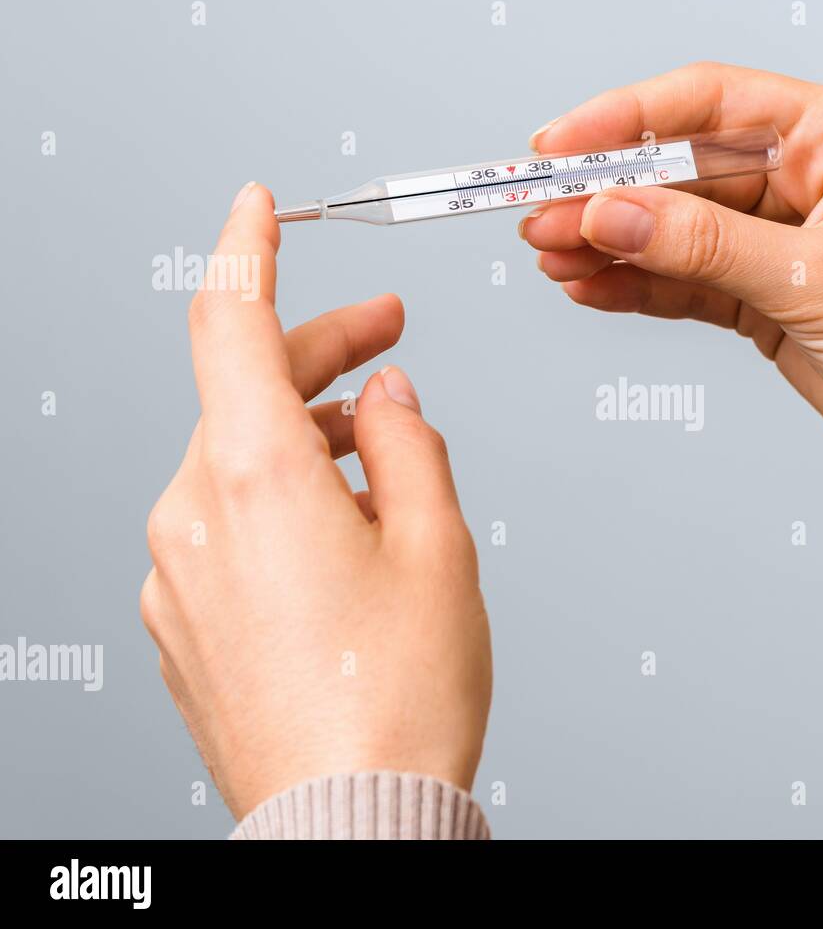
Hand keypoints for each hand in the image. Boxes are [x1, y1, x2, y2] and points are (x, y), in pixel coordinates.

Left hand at [141, 184, 490, 819]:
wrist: (351, 819)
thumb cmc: (401, 698)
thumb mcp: (438, 543)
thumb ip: (412, 443)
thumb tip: (390, 397)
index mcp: (255, 479)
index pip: (227, 321)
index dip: (247, 249)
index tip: (259, 208)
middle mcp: (194, 518)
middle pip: (244, 392)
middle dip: (321, 354)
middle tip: (392, 338)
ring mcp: (178, 576)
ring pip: (237, 462)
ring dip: (309, 437)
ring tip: (390, 460)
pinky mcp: (183, 624)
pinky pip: (226, 527)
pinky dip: (281, 502)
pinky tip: (344, 534)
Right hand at [522, 63, 822, 488]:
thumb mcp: (816, 279)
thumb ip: (705, 245)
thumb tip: (609, 213)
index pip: (708, 105)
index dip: (625, 119)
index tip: (558, 146)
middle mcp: (801, 178)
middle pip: (678, 168)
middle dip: (606, 195)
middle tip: (538, 218)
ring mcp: (777, 239)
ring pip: (671, 227)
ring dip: (609, 243)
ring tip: (550, 259)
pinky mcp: (762, 297)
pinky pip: (682, 280)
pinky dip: (634, 285)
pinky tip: (588, 287)